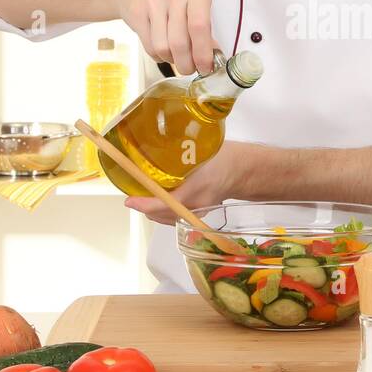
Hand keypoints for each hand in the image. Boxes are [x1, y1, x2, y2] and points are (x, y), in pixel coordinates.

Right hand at [116, 0, 218, 74]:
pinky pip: (149, 47)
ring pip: (163, 48)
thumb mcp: (193, 8)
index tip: (206, 68)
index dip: (203, 53)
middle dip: (186, 64)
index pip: (200, 26)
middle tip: (189, 69)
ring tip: (174, 55)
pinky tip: (161, 49)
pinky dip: (158, 56)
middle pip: (180, 42)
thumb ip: (205, 31)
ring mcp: (153, 3)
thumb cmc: (172, 2)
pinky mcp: (137, 13)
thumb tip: (214, 57)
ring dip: (171, 60)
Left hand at [123, 141, 250, 224]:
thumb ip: (177, 157)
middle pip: (162, 215)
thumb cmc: (222, 158)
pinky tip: (157, 201)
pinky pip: (175, 218)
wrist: (243, 171)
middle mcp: (196, 206)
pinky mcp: (198, 215)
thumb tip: (148, 154)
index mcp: (196, 189)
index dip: (144, 204)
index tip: (129, 200)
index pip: (165, 203)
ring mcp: (198, 214)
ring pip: (167, 219)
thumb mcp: (199, 153)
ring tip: (141, 197)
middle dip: (144, 207)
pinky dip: (162, 213)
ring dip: (152, 211)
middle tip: (132, 194)